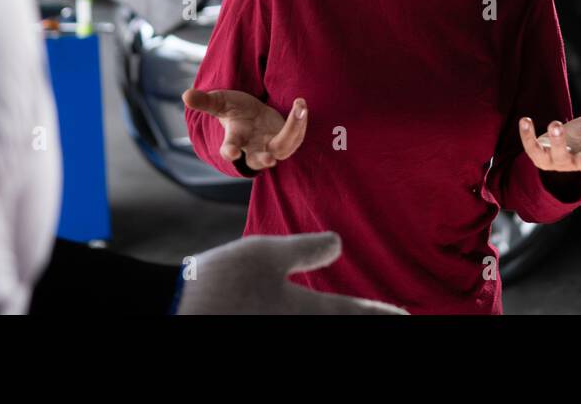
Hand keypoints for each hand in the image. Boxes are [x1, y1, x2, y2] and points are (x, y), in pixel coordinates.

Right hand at [175, 232, 407, 313]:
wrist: (174, 312)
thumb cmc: (221, 282)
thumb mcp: (266, 254)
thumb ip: (306, 249)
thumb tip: (338, 243)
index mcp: (306, 312)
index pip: (354, 313)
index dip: (382, 315)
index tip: (405, 318)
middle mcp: (297, 331)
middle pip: (342, 330)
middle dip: (365, 326)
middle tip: (395, 323)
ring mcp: (279, 337)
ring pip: (321, 333)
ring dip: (342, 325)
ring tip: (358, 321)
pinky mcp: (258, 336)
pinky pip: (296, 333)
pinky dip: (314, 325)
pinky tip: (311, 318)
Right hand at [182, 88, 306, 169]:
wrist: (252, 114)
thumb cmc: (234, 110)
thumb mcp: (220, 102)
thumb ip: (205, 101)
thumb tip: (185, 95)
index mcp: (235, 140)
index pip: (230, 149)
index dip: (230, 151)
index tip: (231, 152)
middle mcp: (253, 148)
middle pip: (259, 160)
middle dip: (264, 160)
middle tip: (269, 159)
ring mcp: (271, 146)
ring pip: (283, 148)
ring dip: (293, 130)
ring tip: (299, 106)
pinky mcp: (286, 140)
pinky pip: (296, 137)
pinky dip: (300, 122)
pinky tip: (300, 104)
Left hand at [520, 109, 580, 178]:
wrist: (558, 144)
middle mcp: (573, 161)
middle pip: (578, 163)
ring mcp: (554, 159)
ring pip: (556, 155)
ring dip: (557, 141)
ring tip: (556, 124)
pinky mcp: (537, 153)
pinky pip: (531, 146)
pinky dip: (527, 134)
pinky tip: (525, 120)